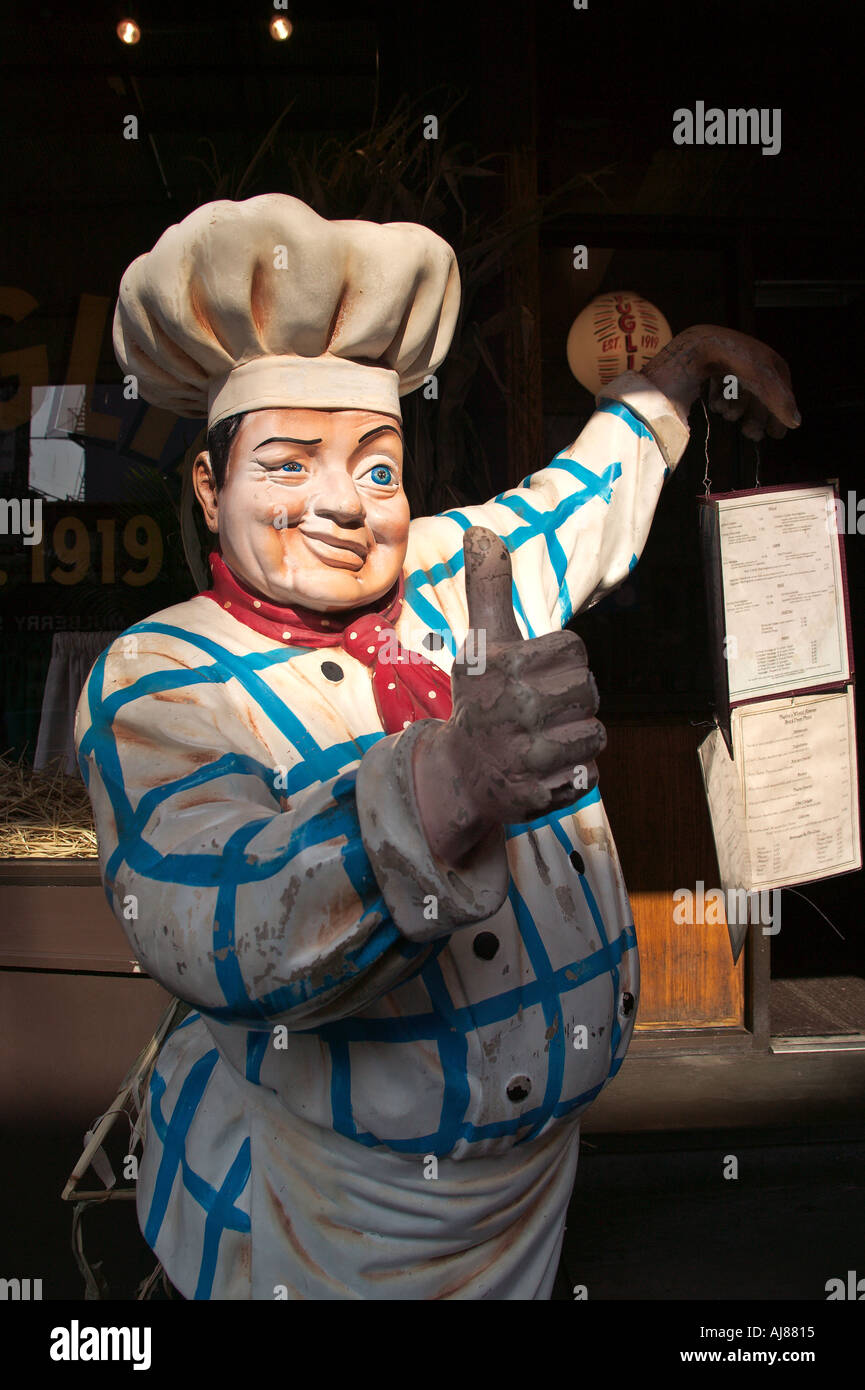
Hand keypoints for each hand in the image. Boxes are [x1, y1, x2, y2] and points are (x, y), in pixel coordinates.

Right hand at [412, 526, 604, 864]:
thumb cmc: (481, 698)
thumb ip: (488, 587)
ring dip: (575, 737)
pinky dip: (575, 772)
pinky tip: (546, 768)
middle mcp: (513, 709)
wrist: (462, 775)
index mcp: (503, 665)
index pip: (574, 649)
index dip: (559, 660)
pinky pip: (591, 772)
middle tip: (537, 711)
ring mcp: (526, 756)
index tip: (532, 675)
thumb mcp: (482, 642)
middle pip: (589, 690)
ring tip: (542, 740)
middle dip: (570, 700)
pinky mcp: (540, 794)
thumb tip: (481, 532)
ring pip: (595, 733)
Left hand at [641, 324, 800, 439]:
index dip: (779, 416)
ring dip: (734, 409)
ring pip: (739, 398)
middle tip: (749, 433)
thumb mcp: (764, 380)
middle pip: (760, 401)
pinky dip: (719, 399)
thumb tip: (797, 423)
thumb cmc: (738, 360)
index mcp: (773, 366)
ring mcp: (735, 368)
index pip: (782, 396)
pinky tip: (715, 402)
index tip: (774, 435)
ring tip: (728, 413)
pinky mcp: (715, 371)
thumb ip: (781, 402)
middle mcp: (756, 367)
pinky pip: (721, 391)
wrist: (702, 344)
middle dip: (755, 418)